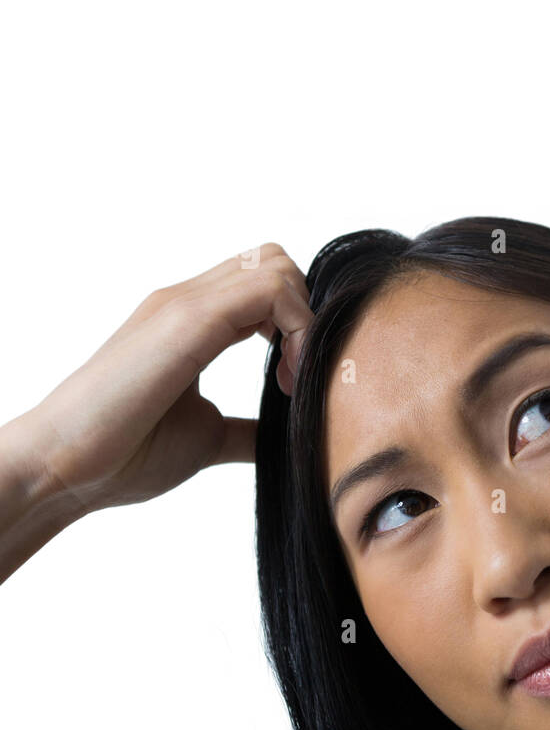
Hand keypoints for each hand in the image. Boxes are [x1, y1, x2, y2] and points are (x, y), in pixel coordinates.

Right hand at [13, 243, 312, 514]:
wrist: (64, 467)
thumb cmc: (124, 454)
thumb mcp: (209, 435)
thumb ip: (247, 428)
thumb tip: (284, 437)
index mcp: (192, 322)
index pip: (263, 284)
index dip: (296, 324)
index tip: (293, 383)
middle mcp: (188, 302)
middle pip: (274, 262)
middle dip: (306, 312)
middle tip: (297, 376)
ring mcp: (185, 304)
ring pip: (276, 266)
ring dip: (305, 321)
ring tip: (291, 381)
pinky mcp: (187, 318)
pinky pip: (268, 288)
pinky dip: (298, 328)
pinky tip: (285, 380)